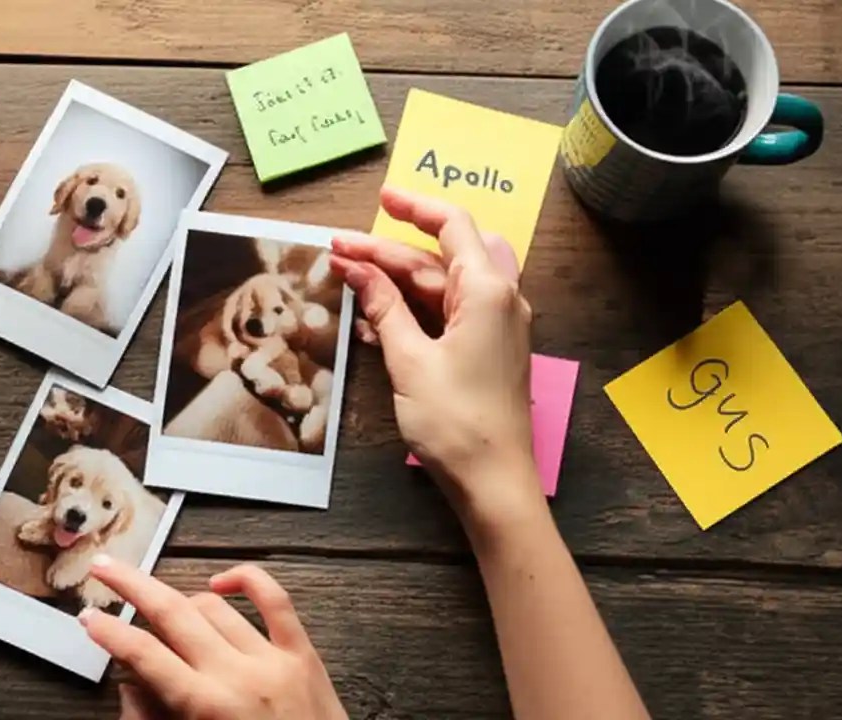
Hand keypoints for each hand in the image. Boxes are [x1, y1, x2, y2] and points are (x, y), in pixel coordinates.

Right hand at [79, 556, 346, 719]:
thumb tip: (130, 686)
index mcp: (206, 707)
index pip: (145, 655)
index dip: (111, 633)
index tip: (90, 619)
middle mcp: (237, 676)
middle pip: (173, 613)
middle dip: (133, 585)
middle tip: (106, 567)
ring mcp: (272, 659)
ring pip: (213, 606)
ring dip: (183, 601)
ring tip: (164, 608)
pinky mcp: (302, 654)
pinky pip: (274, 600)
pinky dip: (247, 580)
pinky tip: (223, 581)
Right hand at [330, 186, 539, 528]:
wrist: (493, 482)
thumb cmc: (456, 423)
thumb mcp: (409, 360)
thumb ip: (385, 308)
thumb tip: (357, 269)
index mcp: (488, 291)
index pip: (451, 225)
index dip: (414, 207)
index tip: (380, 198)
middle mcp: (500, 301)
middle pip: (442, 256)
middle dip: (391, 249)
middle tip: (341, 248)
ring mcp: (496, 327)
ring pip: (444, 285)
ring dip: (399, 280)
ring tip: (350, 277)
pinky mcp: (486, 352)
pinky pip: (447, 315)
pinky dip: (413, 310)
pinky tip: (374, 317)